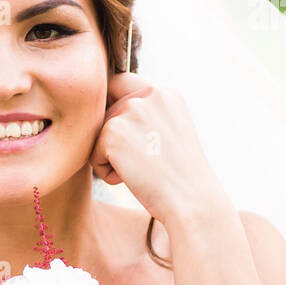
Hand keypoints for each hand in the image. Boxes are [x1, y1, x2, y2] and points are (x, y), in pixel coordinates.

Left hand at [90, 74, 227, 226]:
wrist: (192, 201)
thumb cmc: (180, 176)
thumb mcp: (170, 132)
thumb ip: (145, 115)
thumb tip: (107, 109)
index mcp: (165, 92)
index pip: (120, 84)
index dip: (114, 108)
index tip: (124, 134)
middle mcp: (148, 94)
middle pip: (104, 110)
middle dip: (114, 139)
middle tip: (144, 161)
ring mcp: (130, 110)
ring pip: (98, 134)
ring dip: (112, 157)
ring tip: (143, 170)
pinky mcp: (113, 132)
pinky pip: (93, 155)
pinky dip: (108, 172)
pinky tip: (135, 178)